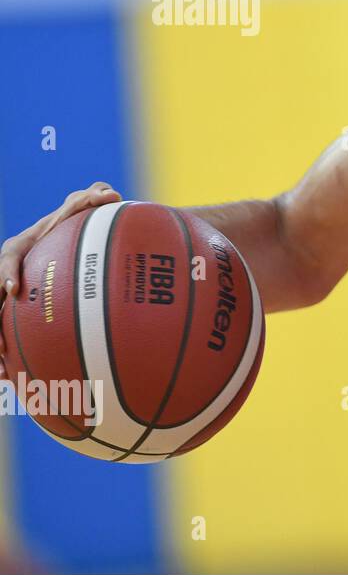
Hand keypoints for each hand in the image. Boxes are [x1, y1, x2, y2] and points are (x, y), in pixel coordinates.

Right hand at [0, 182, 121, 377]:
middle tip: (0, 347)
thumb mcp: (85, 202)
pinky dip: (13, 357)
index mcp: (21, 246)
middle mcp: (12, 269)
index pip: (9, 255)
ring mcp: (14, 291)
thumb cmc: (82, 218)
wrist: (75, 234)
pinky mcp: (23, 309)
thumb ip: (93, 197)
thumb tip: (110, 193)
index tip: (13, 289)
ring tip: (2, 374)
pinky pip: (15, 333)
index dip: (7, 271)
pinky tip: (14, 381)